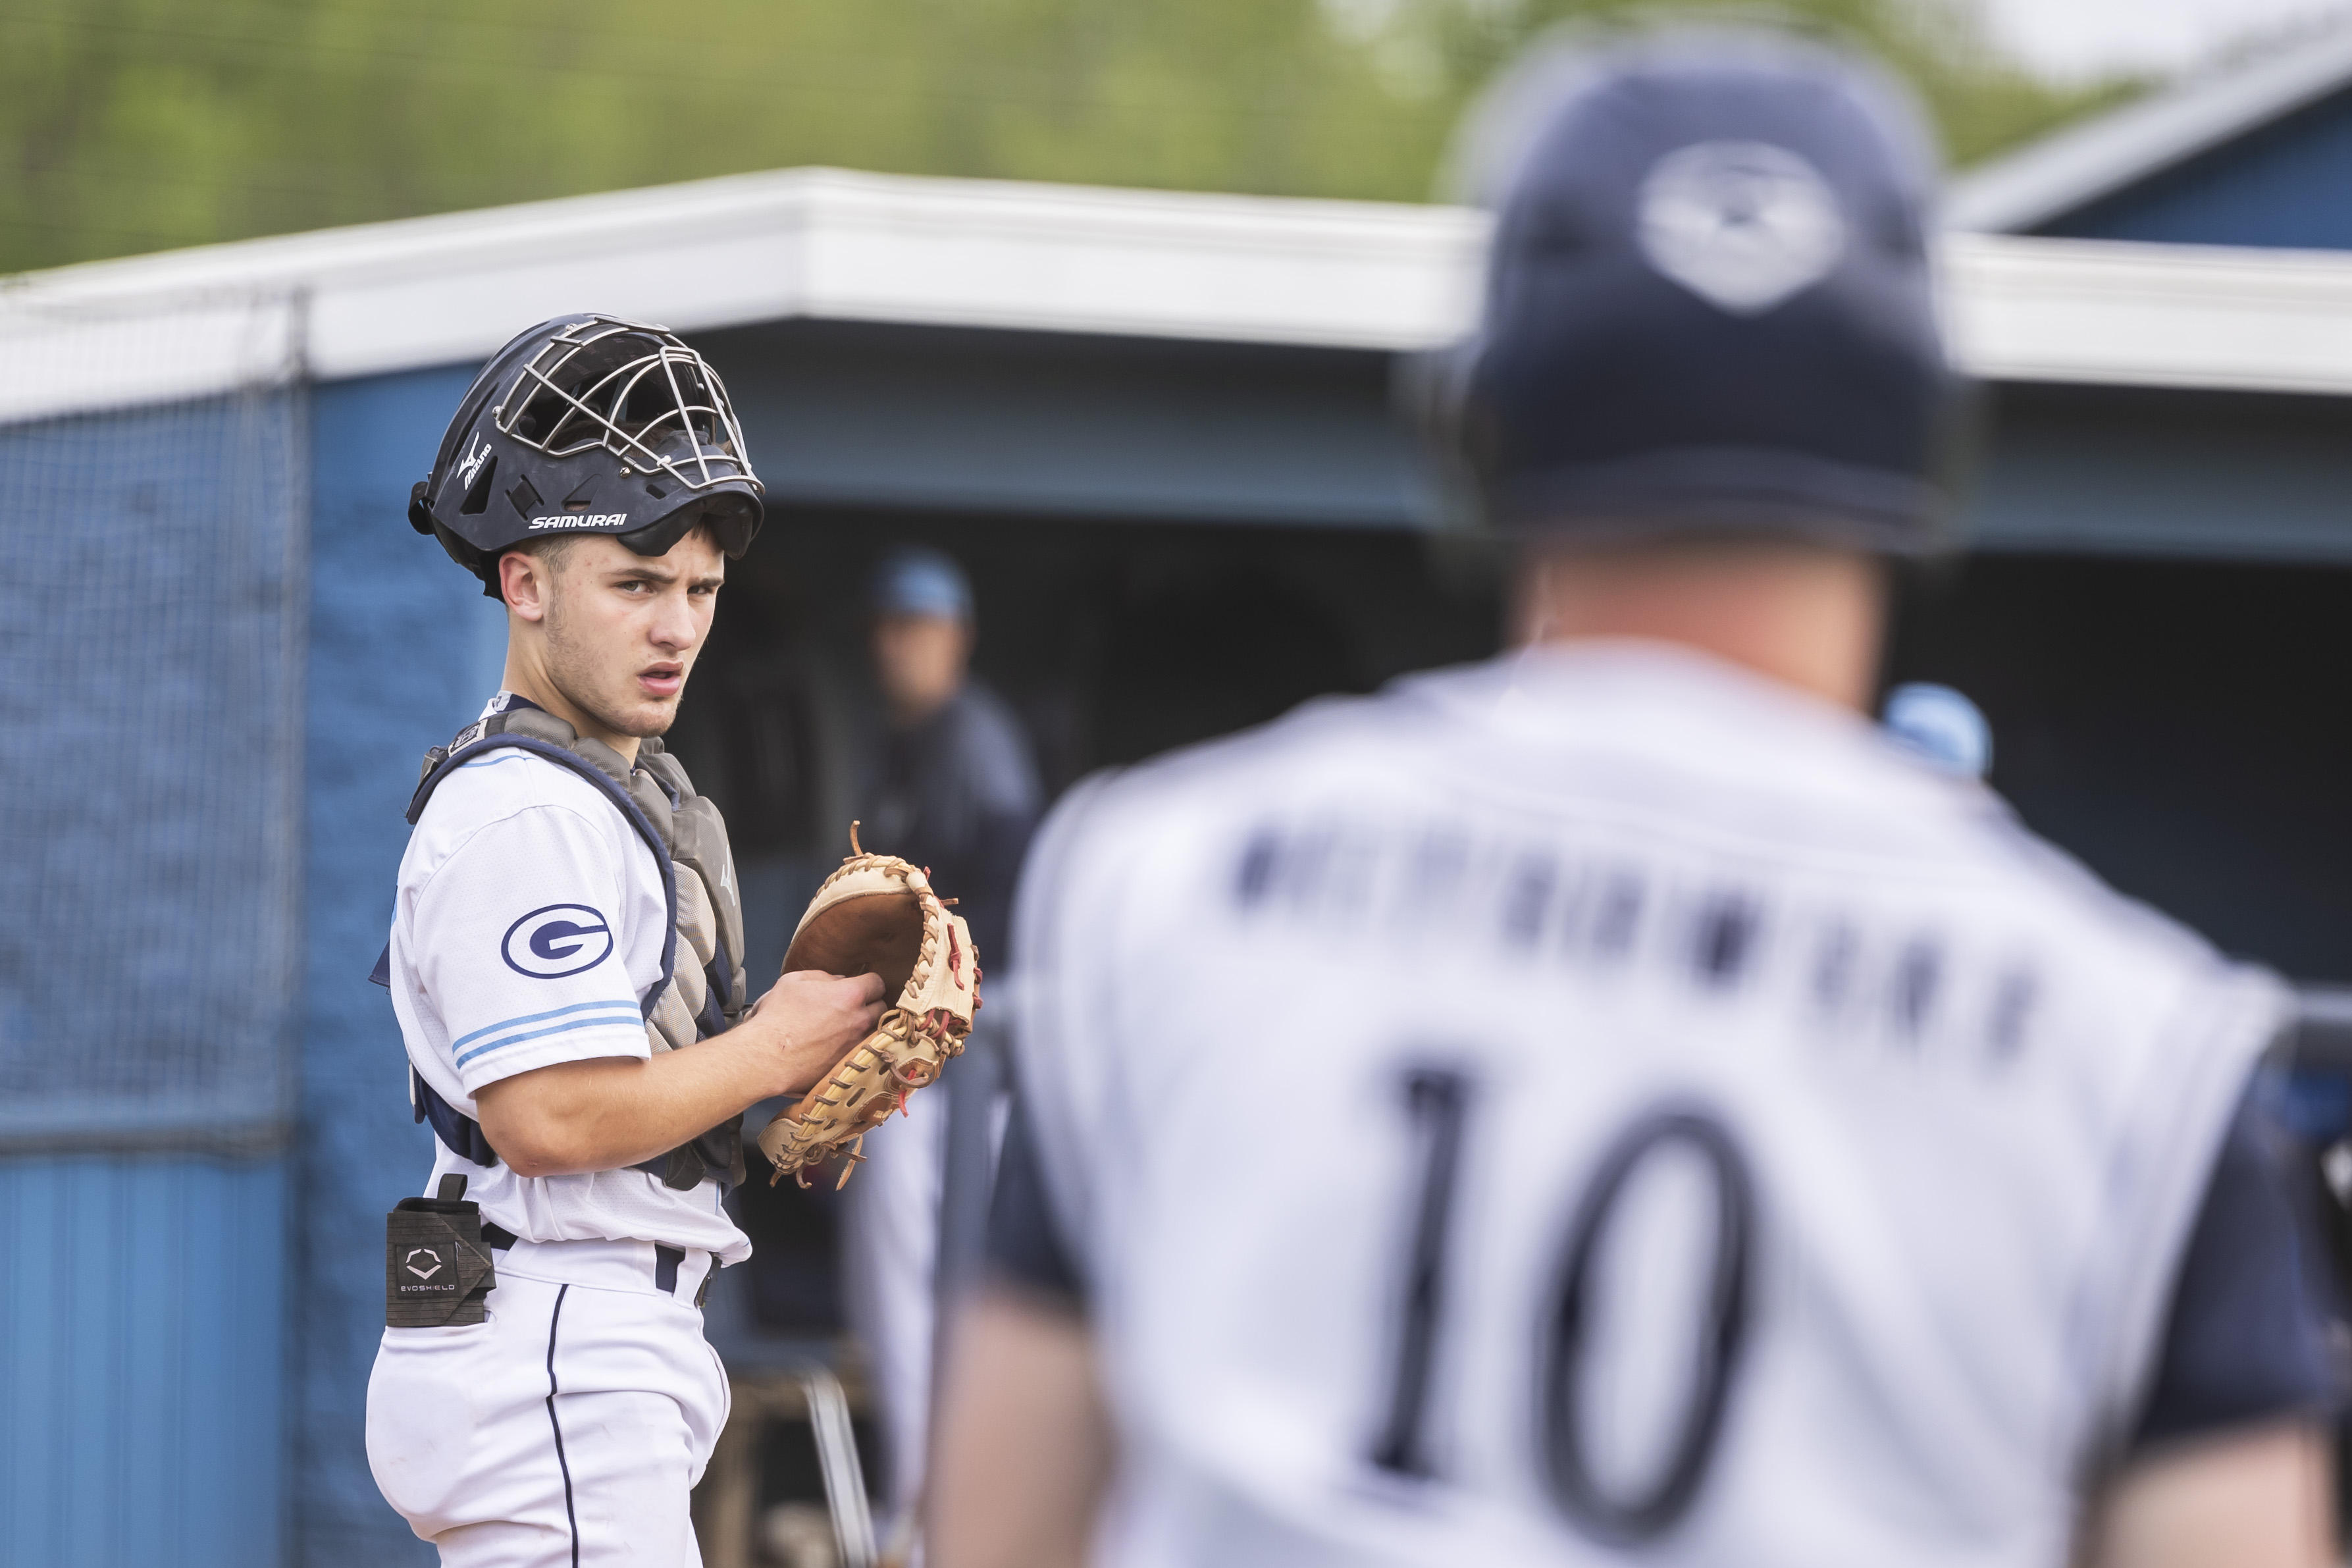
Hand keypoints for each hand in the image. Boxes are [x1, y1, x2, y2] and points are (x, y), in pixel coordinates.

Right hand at [743, 969, 886, 1096]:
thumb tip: (837, 981)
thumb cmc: (776, 1018)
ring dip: (864, 1027)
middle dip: (870, 1004)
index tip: (861, 986)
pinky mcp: (847, 1065)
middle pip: (881, 1008)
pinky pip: (860, 1052)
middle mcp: (859, 1021)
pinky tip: (837, 1046)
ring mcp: (855, 1045)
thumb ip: (823, 977)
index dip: (868, 983)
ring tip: (844, 1027)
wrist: (766, 1056)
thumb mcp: (795, 981)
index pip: (877, 983)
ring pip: (873, 1031)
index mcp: (850, 995)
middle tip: (853, 1006)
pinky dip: (853, 1047)